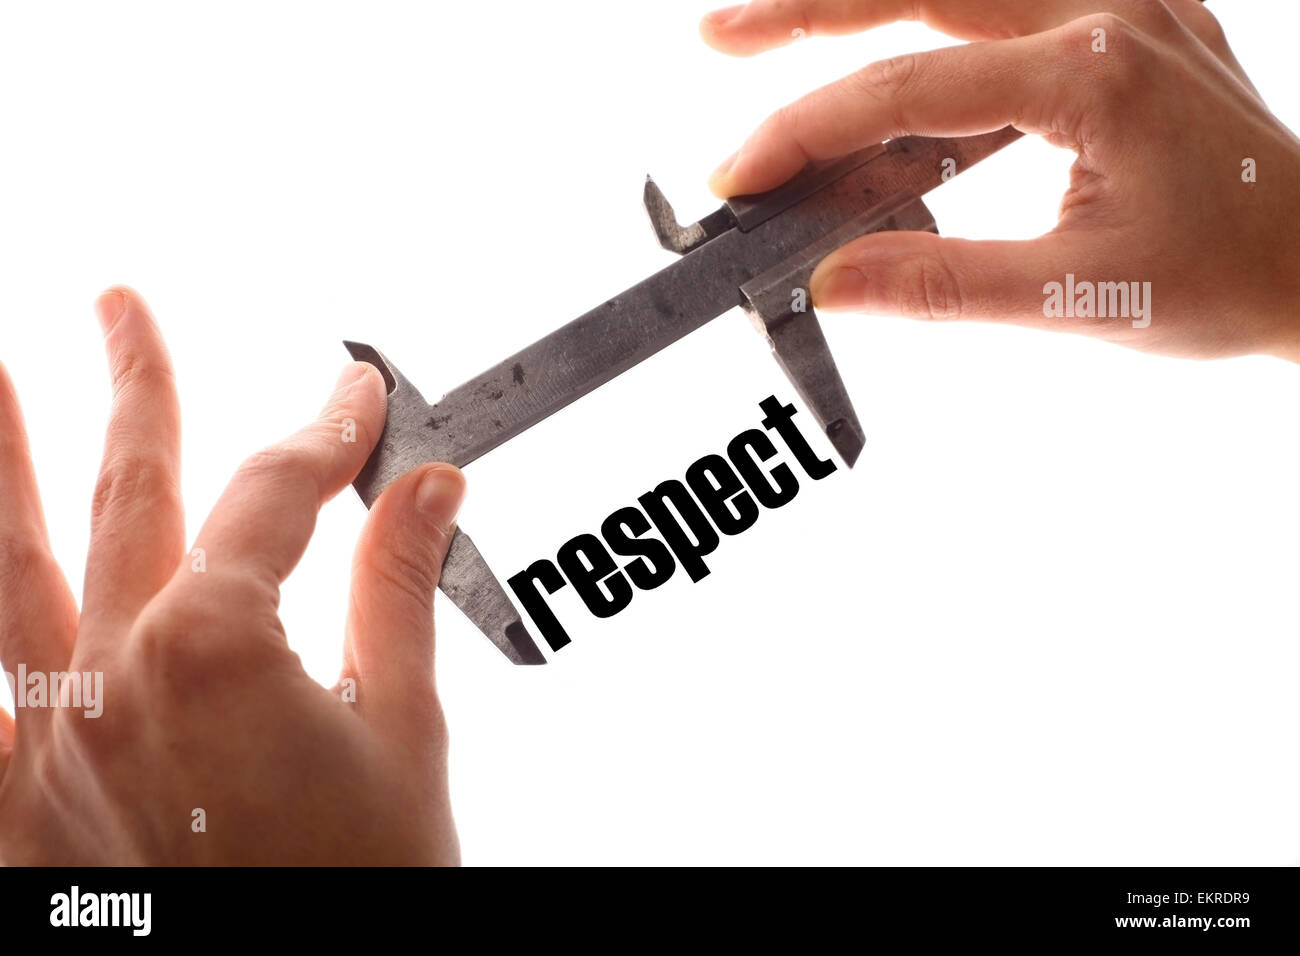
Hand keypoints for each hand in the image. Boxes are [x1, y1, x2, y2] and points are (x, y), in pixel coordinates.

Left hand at [0, 287, 463, 864]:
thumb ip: (398, 590)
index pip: (273, 495)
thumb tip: (423, 488)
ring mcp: (54, 743)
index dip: (321, 431)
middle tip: (122, 310)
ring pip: (9, 571)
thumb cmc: (363, 888)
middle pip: (127, 496)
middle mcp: (112, 680)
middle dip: (136, 388)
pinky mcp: (26, 810)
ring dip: (3, 468)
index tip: (354, 397)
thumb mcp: (406, 733)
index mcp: (215, 649)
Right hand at [701, 0, 1299, 360]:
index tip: (742, 175)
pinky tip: (882, 34)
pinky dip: (926, 14)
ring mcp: (1117, 2)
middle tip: (716, 37)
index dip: (807, 130)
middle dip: (805, 12)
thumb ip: (944, 286)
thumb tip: (830, 280)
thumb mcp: (1080, 298)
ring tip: (769, 28)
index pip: (909, 88)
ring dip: (860, 1)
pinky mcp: (1117, 16)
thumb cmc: (1228, 279)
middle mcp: (1105, 11)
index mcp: (1096, 76)